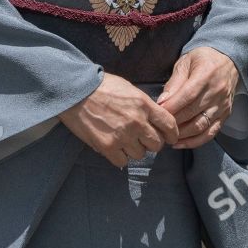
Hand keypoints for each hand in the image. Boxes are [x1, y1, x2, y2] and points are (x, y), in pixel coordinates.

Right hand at [59, 72, 180, 167]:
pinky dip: (119, 156)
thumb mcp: (129, 89)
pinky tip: (113, 146)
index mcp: (144, 104)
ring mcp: (122, 135)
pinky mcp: (107, 146)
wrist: (75, 90)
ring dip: (134, 149)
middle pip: (157, 144)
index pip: (169, 125)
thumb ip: (143, 105)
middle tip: (142, 139)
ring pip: (140, 154)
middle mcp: (137, 122)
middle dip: (151, 142)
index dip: (172, 134)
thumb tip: (153, 119)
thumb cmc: (100, 86)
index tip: (170, 138)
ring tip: (123, 140)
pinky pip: (122, 161)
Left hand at [157, 47, 238, 148]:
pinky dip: (195, 141)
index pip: (187, 96)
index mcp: (206, 75)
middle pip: (193, 113)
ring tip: (166, 136)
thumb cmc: (203, 59)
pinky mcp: (225, 115)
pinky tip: (180, 143)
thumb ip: (174, 83)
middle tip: (158, 127)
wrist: (229, 60)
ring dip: (182, 134)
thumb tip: (161, 102)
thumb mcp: (185, 62)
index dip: (172, 107)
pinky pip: (210, 133)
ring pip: (201, 126)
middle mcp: (217, 92)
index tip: (158, 113)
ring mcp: (223, 106)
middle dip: (173, 122)